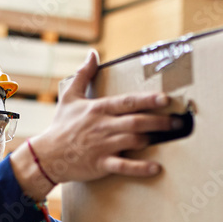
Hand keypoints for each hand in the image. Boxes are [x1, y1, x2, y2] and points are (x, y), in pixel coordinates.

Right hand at [10, 50, 176, 199]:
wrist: (45, 155)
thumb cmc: (61, 126)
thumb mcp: (70, 96)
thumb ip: (84, 74)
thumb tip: (93, 53)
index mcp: (98, 109)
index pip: (128, 102)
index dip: (148, 100)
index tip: (166, 98)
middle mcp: (103, 126)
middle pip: (136, 122)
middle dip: (158, 121)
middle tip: (176, 121)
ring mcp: (102, 146)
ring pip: (133, 141)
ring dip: (151, 139)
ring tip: (168, 138)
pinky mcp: (101, 164)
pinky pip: (124, 166)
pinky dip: (140, 168)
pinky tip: (156, 168)